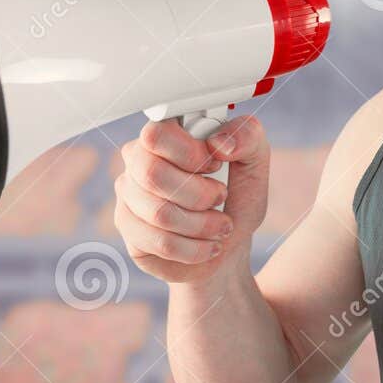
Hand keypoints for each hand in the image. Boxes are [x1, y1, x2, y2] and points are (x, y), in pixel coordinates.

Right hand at [113, 114, 269, 284]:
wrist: (228, 245)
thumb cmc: (235, 199)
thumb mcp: (254, 165)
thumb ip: (247, 138)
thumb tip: (220, 142)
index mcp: (165, 136)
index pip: (155, 134)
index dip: (189, 153)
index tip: (214, 165)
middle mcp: (138, 162)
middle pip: (152, 174)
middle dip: (200, 194)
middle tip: (221, 197)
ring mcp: (128, 196)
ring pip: (159, 213)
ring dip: (202, 225)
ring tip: (220, 226)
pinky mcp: (129, 231)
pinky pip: (159, 243)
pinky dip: (194, 249)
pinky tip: (207, 246)